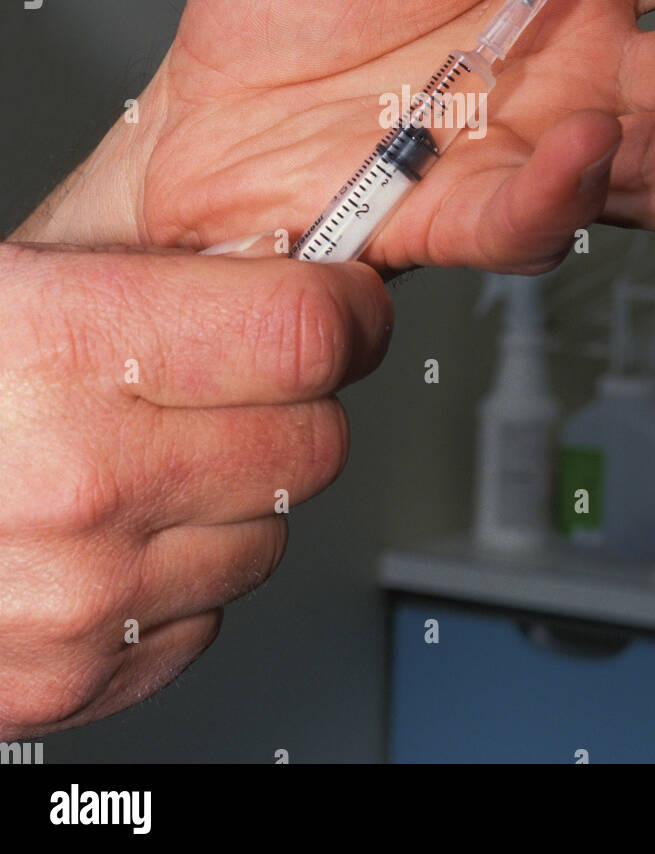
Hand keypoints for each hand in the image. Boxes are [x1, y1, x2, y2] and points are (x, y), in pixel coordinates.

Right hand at [0, 241, 390, 735]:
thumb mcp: (15, 280)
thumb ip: (145, 269)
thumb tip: (280, 254)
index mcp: (55, 346)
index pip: (300, 331)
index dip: (341, 308)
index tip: (339, 302)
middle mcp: (74, 482)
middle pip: (311, 441)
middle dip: (299, 401)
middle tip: (243, 375)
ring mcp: (75, 599)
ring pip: (269, 536)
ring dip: (238, 494)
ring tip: (149, 453)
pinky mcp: (65, 681)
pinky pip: (205, 617)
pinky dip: (181, 575)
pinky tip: (116, 530)